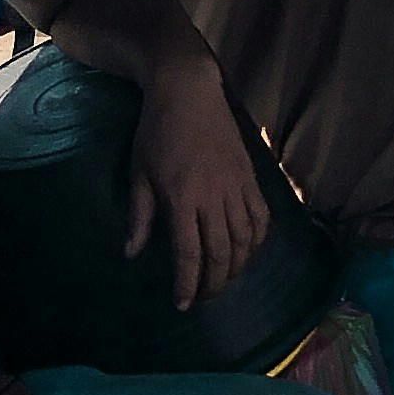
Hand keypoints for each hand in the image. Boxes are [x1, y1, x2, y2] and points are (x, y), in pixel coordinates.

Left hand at [123, 52, 270, 312]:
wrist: (188, 91)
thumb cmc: (156, 132)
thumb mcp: (139, 173)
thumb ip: (140, 216)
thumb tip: (132, 254)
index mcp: (183, 198)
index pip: (189, 253)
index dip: (188, 283)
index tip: (183, 304)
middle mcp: (214, 197)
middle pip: (221, 253)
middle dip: (214, 283)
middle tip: (203, 299)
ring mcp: (237, 186)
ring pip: (245, 240)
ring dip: (237, 267)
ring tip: (224, 281)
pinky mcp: (250, 176)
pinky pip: (261, 217)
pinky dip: (258, 241)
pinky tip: (249, 252)